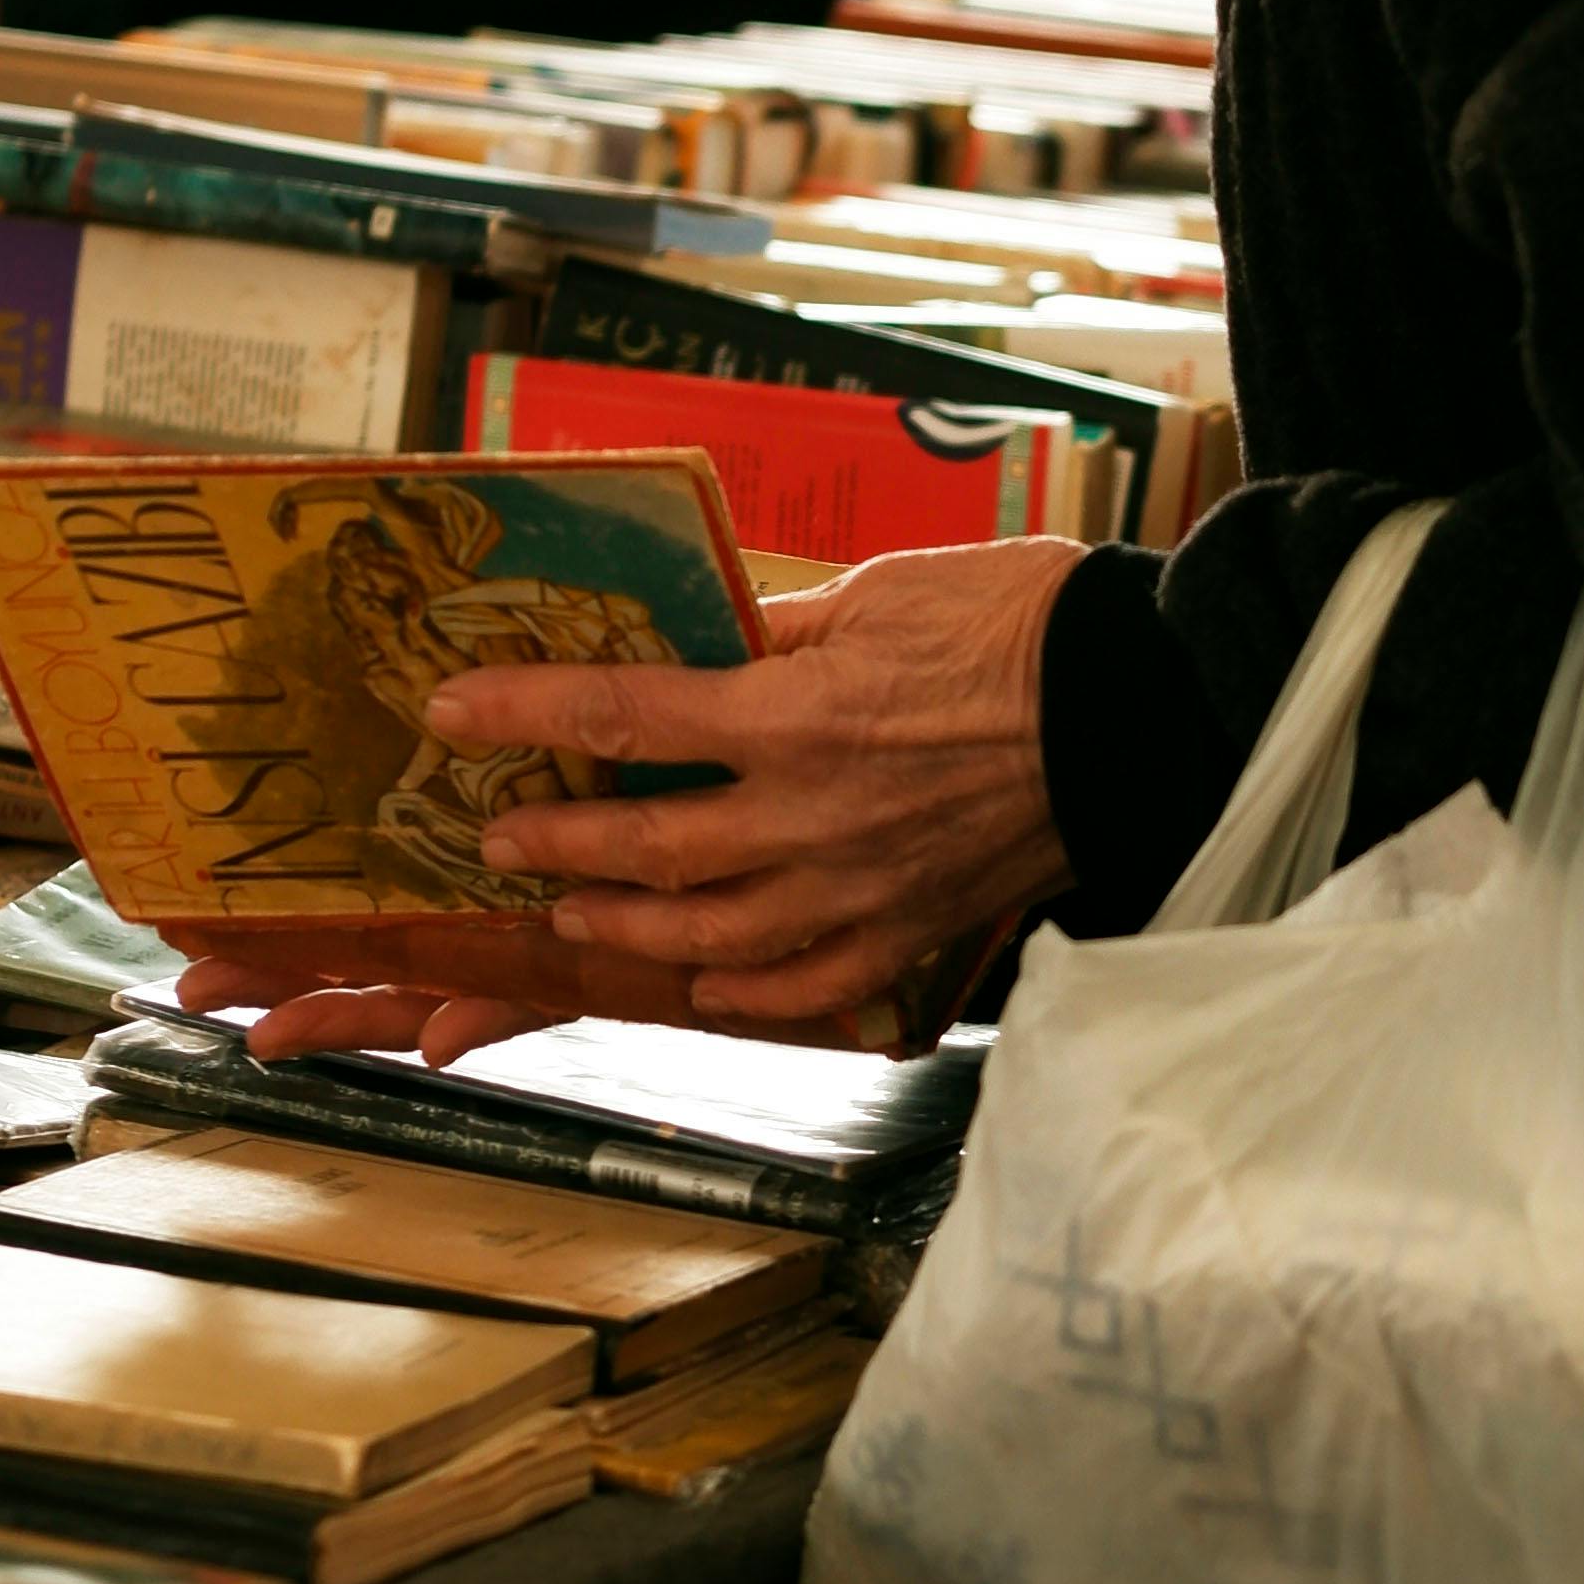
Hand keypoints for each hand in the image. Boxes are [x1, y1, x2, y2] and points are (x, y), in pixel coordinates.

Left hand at [168, 536, 1090, 1060]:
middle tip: (498, 836)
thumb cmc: (1018, 626)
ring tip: (573, 909)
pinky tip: (701, 981)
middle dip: (553, 840)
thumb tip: (701, 640)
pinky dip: (741, 989)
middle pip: (644, 845)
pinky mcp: (906, 931)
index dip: (522, 711)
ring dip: (622, 924)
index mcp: (795, 715)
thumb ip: (776, 631)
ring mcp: (856, 889)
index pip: (623, 715)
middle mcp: (809, 817)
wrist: (1134, 708)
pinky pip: (802, 985)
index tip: (449, 709)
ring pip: (704, 935)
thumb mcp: (880, 594)